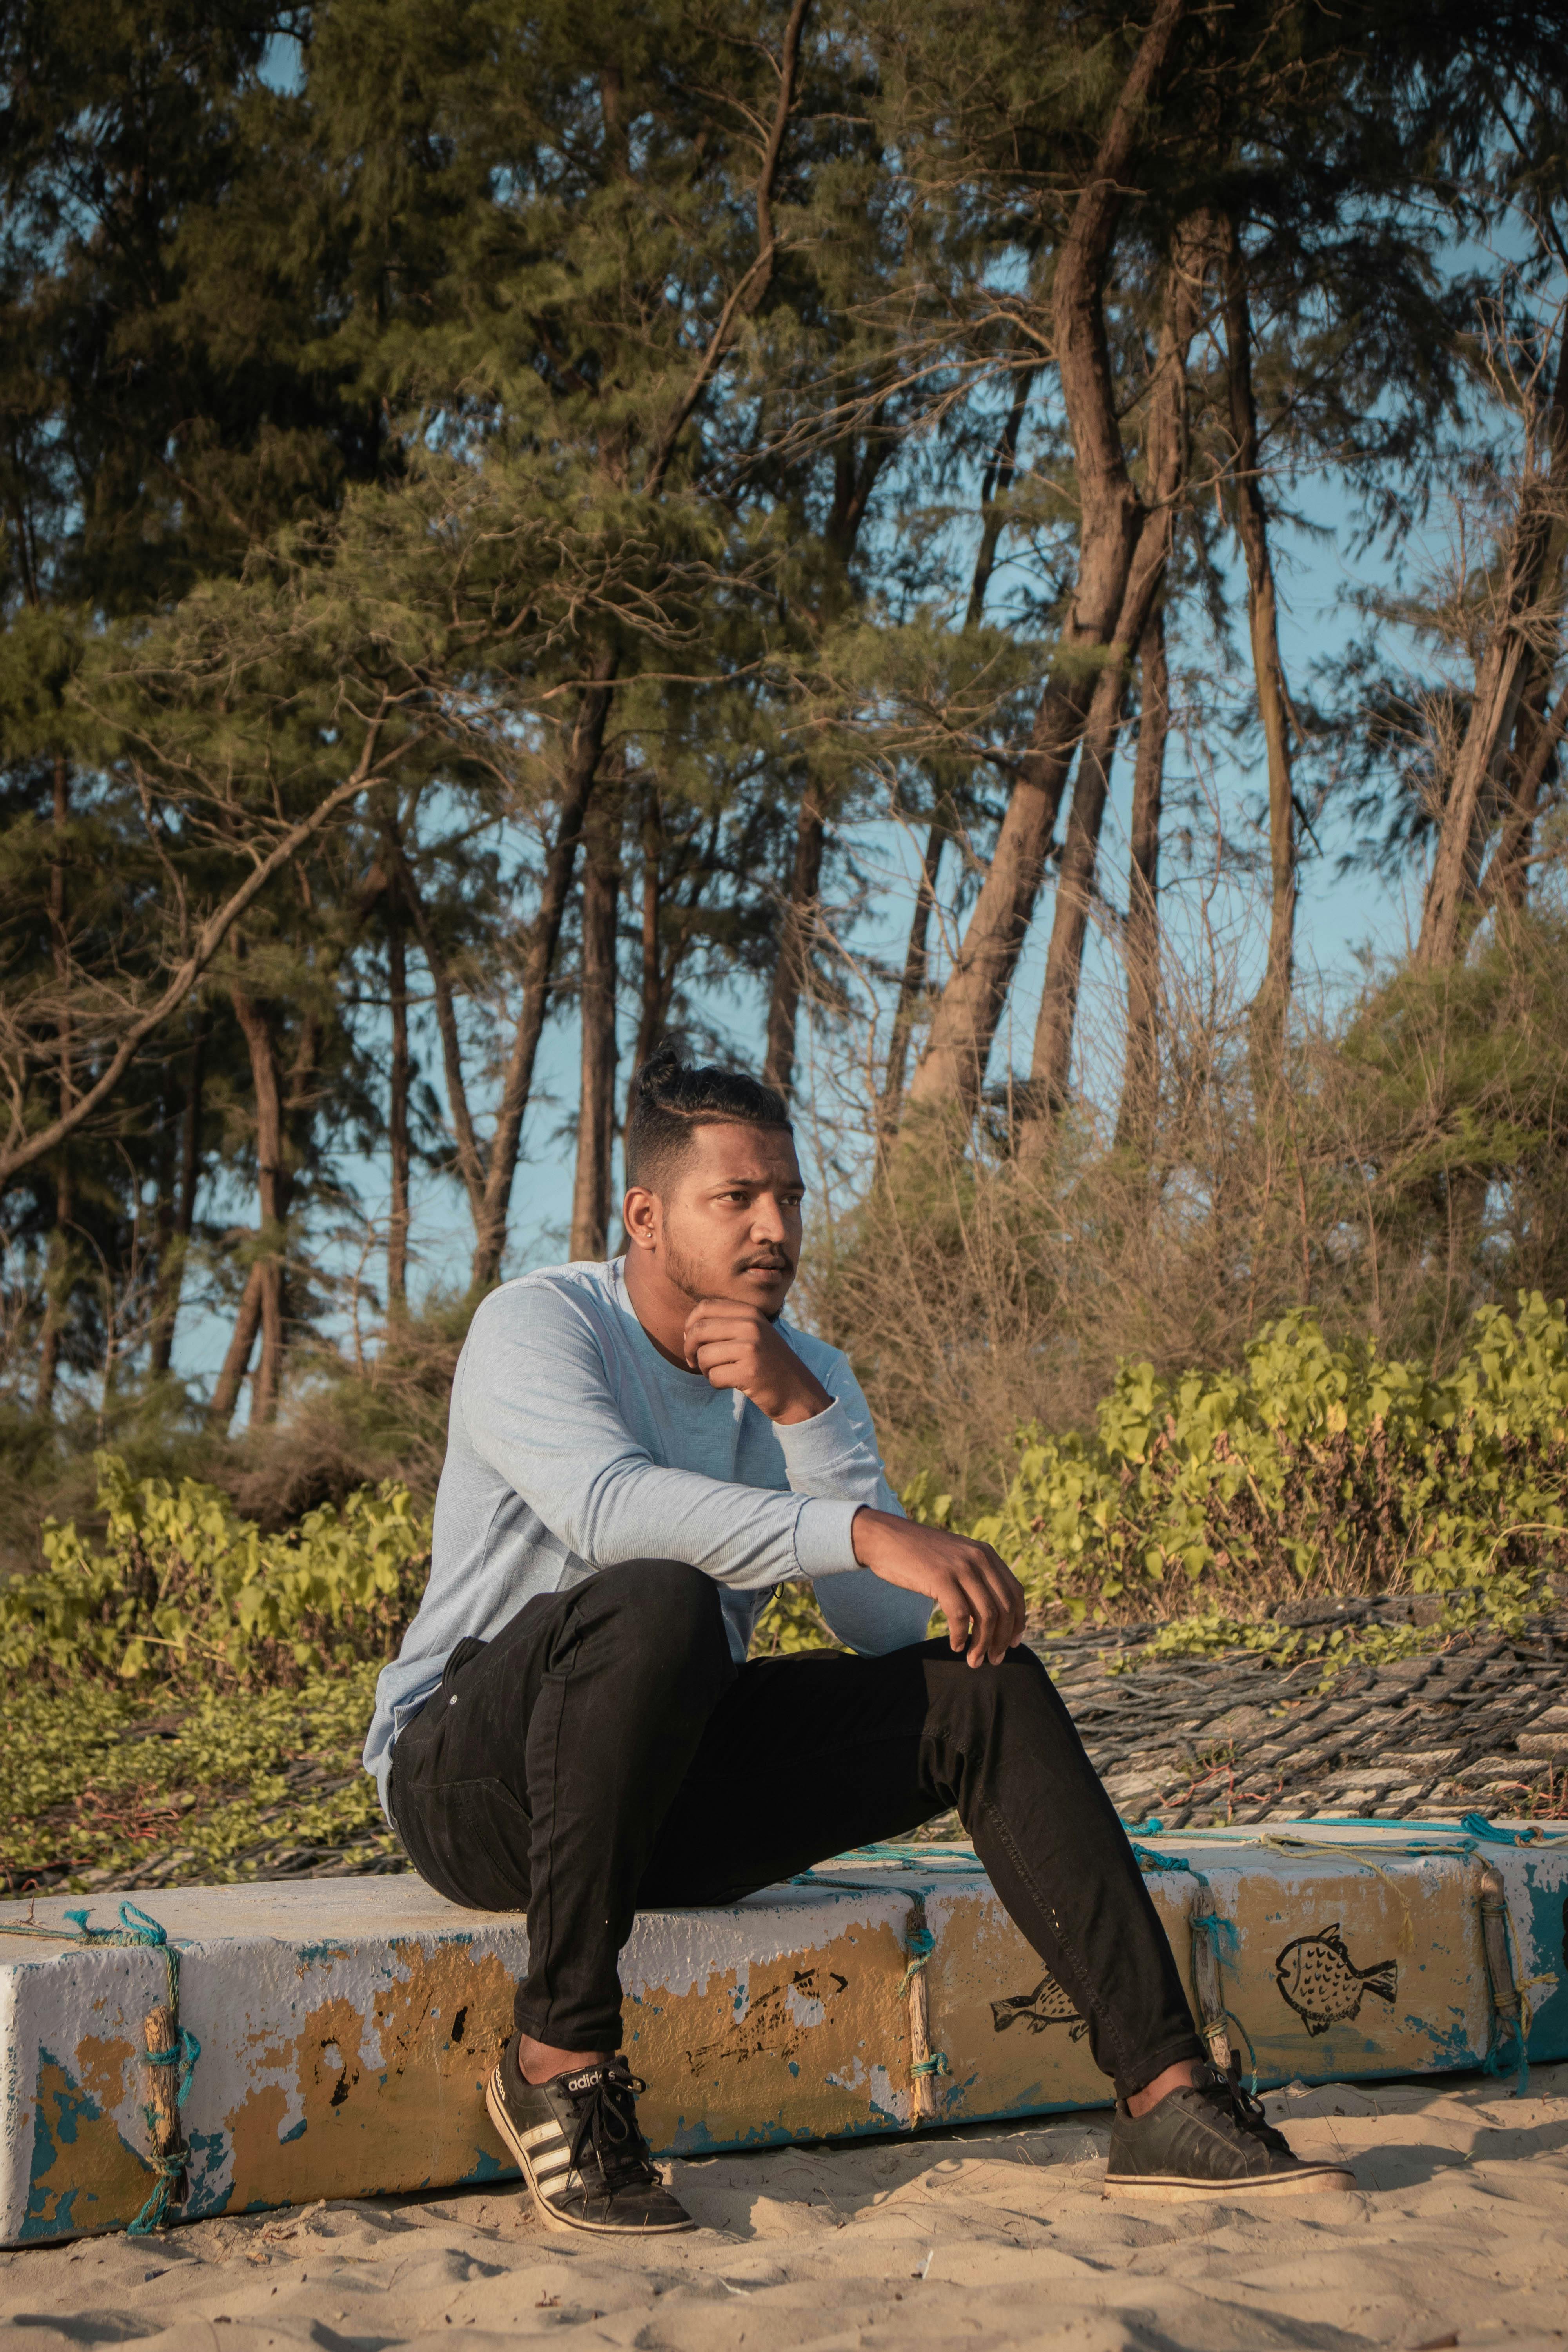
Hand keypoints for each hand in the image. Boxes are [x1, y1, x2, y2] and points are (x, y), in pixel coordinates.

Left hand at [682, 1300, 832, 1424]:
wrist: (797, 1392)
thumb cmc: (768, 1364)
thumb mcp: (753, 1334)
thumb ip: (727, 1323)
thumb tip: (688, 1328)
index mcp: (750, 1312)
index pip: (704, 1307)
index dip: (689, 1325)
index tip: (690, 1340)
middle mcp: (751, 1325)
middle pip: (699, 1330)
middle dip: (689, 1349)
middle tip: (694, 1362)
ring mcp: (751, 1348)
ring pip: (704, 1355)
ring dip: (704, 1369)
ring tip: (719, 1373)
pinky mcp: (750, 1372)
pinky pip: (714, 1376)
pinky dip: (716, 1384)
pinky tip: (731, 1384)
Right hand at [851, 1508, 1026, 1666]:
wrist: (884, 1537)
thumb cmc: (918, 1555)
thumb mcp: (955, 1559)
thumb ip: (975, 1579)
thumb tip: (991, 1617)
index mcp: (986, 1554)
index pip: (1016, 1592)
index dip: (1018, 1621)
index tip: (1013, 1643)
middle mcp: (979, 1558)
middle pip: (1005, 1607)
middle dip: (1003, 1639)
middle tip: (995, 1660)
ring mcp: (960, 1567)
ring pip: (987, 1615)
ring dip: (983, 1644)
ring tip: (974, 1661)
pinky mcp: (941, 1578)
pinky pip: (960, 1616)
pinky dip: (961, 1636)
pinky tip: (955, 1646)